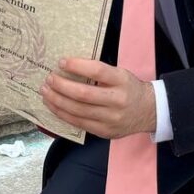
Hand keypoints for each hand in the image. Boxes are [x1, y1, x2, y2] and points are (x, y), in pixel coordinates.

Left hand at [40, 58, 156, 137]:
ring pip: (77, 111)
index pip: (97, 71)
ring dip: (57, 101)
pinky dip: (63, 114)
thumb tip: (69, 67)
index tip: (62, 62)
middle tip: (49, 79)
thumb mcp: (121, 75)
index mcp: (122, 81)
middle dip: (61, 86)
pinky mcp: (104, 132)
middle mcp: (117, 101)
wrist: (148, 111)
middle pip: (83, 94)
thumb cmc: (129, 88)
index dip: (77, 66)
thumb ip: (99, 73)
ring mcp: (110, 119)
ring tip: (45, 92)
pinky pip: (79, 123)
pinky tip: (54, 106)